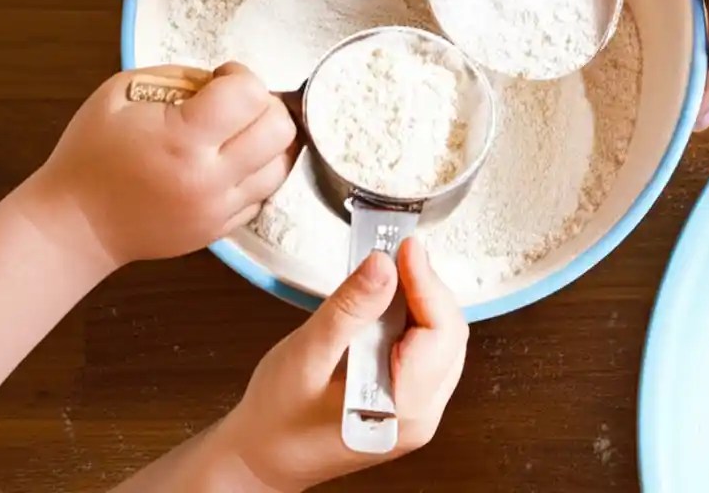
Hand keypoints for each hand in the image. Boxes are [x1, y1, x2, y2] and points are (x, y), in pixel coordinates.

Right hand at [31, 62, 297, 264]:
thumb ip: (179, 77)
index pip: (250, 95)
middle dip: (266, 105)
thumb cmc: (91, 154)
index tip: (223, 78)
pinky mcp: (223, 228)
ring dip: (268, 140)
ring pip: (282, 164)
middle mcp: (209, 178)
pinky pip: (266, 192)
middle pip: (281, 130)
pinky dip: (258, 171)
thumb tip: (222, 81)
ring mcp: (220, 208)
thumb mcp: (121, 93)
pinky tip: (230, 161)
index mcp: (181, 139)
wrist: (77, 225)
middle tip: (237, 104)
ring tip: (238, 132)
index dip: (241, 76)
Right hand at [213, 239, 467, 491]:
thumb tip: (383, 266)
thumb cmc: (275, 420)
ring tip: (389, 276)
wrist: (260, 459)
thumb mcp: (306, 357)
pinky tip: (387, 307)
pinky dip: (411, 323)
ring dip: (420, 303)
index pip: (440, 331)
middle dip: (424, 289)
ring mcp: (417, 414)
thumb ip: (348, 310)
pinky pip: (426, 354)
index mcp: (403, 410)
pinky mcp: (408, 405)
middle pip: (448, 334)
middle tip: (395, 255)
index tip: (407, 249)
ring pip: (441, 342)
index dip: (427, 283)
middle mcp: (420, 416)